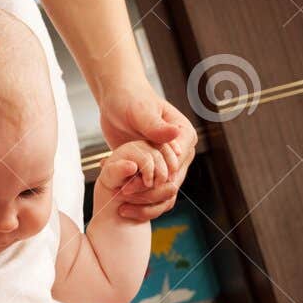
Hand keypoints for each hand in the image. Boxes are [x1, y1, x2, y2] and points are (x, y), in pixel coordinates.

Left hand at [97, 82, 195, 219]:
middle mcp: (182, 152)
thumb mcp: (141, 112)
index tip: (131, 184)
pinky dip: (138, 198)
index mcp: (185, 136)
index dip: (155, 181)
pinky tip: (119, 196)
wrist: (117, 100)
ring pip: (163, 193)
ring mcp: (169, 163)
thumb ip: (156, 127)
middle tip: (123, 194)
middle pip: (172, 185)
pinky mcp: (155, 169)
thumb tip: (175, 134)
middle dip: (148, 194)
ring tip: (121, 202)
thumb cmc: (130, 100)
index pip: (177, 168)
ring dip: (144, 202)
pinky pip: (152, 192)